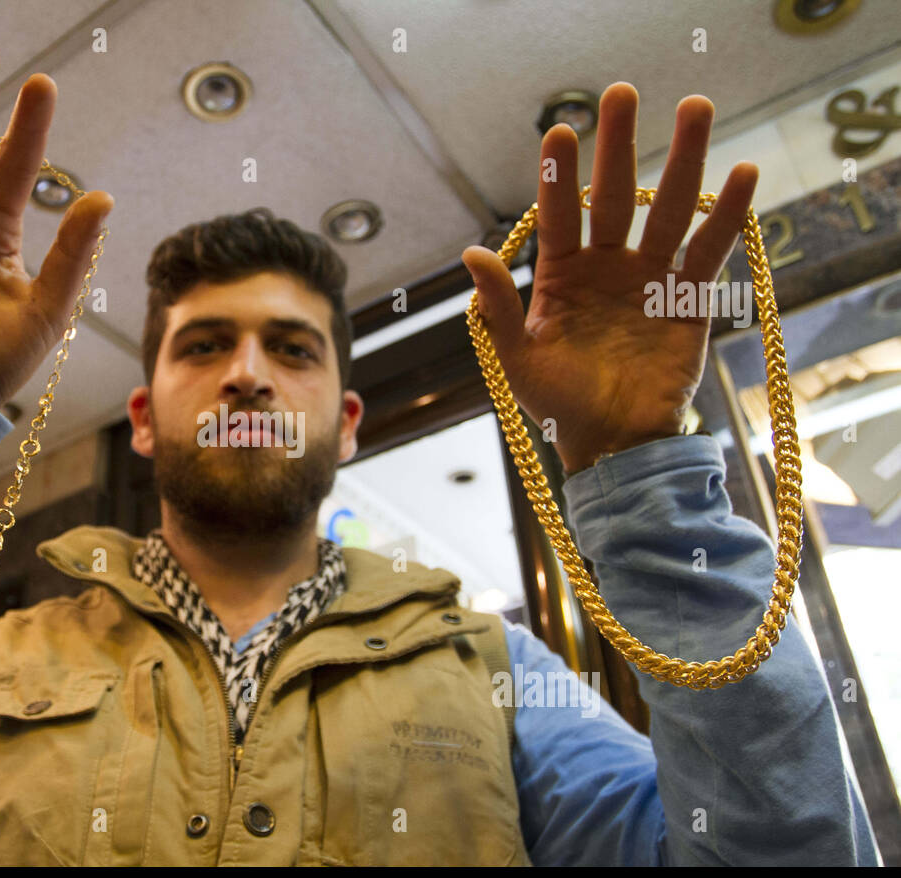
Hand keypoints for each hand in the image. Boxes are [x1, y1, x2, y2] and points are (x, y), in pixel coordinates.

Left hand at [460, 82, 756, 473]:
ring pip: (667, 209)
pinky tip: (743, 175)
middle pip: (616, 195)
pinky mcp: (689, 299)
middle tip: (622, 93)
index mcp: (561, 276)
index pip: (559, 214)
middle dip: (619, 146)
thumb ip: (498, 306)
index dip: (560, 175)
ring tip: (695, 108)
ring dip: (682, 161)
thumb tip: (471, 252)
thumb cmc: (557, 405)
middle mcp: (607, 267)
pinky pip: (708, 251)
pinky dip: (727, 217)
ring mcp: (649, 279)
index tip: (559, 132)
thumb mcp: (517, 358)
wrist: (611, 446)